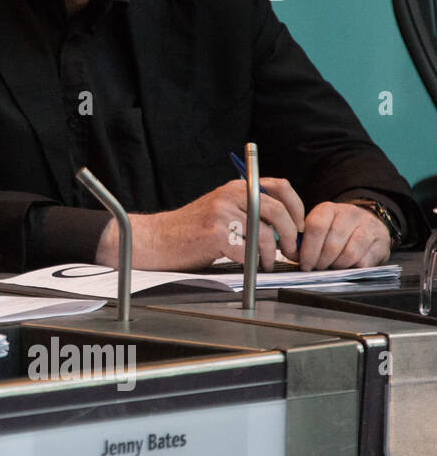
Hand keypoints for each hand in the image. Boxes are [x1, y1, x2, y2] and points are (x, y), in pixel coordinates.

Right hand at [95, 178, 304, 270]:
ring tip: (268, 263)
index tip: (300, 226)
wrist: (155, 239)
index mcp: (234, 187)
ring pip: (265, 235)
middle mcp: (229, 195)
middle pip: (278, 212)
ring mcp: (221, 213)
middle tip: (291, 251)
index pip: (280, 187)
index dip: (297, 207)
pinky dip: (254, 263)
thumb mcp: (220, 210)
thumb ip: (248, 211)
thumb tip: (285, 227)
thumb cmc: (189, 230)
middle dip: (291, 236)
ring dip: (272, 254)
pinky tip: (251, 267)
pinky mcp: (214, 233)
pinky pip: (248, 251)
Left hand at [297, 202, 389, 269]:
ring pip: (349, 254)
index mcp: (328, 209)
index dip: (307, 250)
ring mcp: (368, 227)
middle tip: (317, 268)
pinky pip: (364, 262)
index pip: (315, 227)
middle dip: (321, 261)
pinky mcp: (381, 242)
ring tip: (331, 267)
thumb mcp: (318, 229)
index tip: (304, 264)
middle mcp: (350, 214)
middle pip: (332, 244)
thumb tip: (291, 254)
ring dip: (337, 266)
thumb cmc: (336, 229)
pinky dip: (352, 269)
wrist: (368, 223)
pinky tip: (346, 267)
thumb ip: (303, 240)